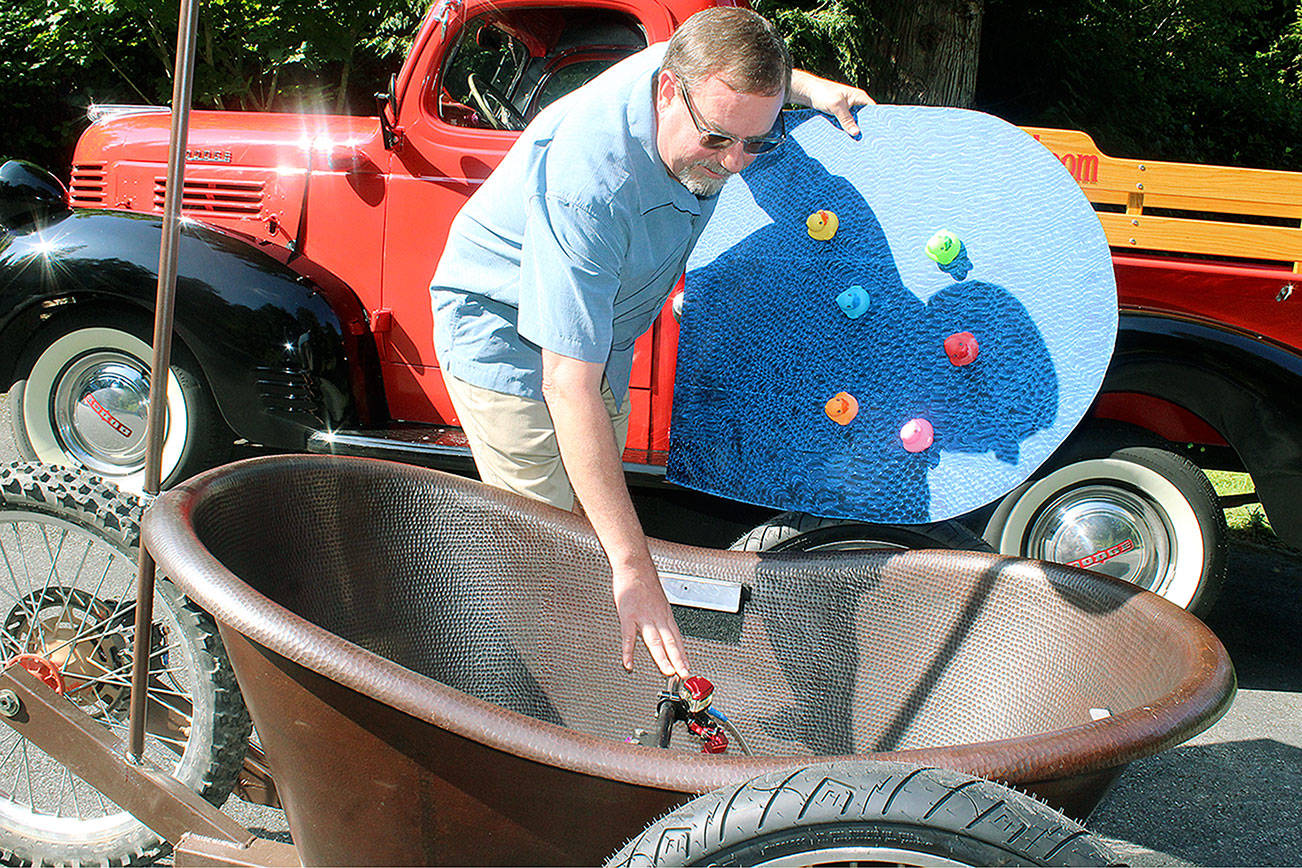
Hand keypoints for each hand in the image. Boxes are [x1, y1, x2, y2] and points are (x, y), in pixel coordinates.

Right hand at [612, 563, 690, 677]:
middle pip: (670, 642)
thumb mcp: (659, 599)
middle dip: (678, 660)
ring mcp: (643, 617)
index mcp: (665, 615)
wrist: (635, 565)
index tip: (687, 669)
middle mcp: (658, 617)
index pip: (677, 639)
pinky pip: (629, 636)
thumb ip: (661, 615)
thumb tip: (664, 628)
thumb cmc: (645, 581)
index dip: (683, 655)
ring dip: (662, 658)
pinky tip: (629, 663)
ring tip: (667, 672)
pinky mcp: (628, 615)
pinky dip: (629, 651)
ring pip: (655, 641)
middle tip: (683, 675)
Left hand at [790, 70, 874, 136]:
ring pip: (856, 122)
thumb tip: (856, 133)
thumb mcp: (836, 106)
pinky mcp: (841, 114)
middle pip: (866, 118)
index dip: (877, 122)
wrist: (808, 92)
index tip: (877, 134)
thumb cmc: (823, 93)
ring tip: (859, 143)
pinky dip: (847, 130)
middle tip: (867, 142)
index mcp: (860, 97)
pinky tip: (848, 139)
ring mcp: (849, 108)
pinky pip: (847, 123)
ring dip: (855, 130)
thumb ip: (846, 119)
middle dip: (866, 128)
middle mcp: (857, 102)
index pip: (874, 110)